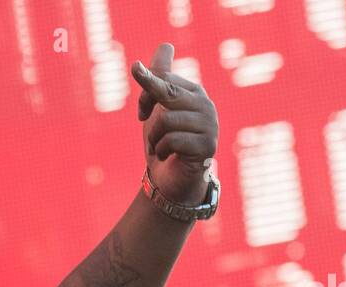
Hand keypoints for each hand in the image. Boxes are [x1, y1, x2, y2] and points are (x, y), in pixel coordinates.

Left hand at [130, 43, 218, 205]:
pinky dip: (162, 150)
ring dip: (154, 138)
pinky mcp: (207, 146)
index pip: (165, 77)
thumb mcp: (156, 109)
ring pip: (166, 120)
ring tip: (160, 147)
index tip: (136, 83)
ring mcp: (209, 125)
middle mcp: (205, 104)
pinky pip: (172, 140)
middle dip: (148, 104)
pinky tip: (168, 156)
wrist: (170, 181)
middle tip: (142, 117)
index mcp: (193, 92)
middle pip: (167, 92)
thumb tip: (165, 46)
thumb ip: (160, 78)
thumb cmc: (163, 143)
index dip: (146, 87)